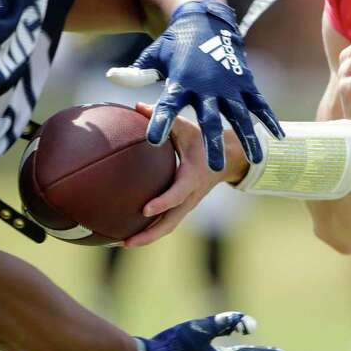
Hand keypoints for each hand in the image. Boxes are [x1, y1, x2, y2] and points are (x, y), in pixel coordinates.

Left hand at [107, 0, 283, 171]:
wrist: (207, 20)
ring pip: (241, 115)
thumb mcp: (156, 55)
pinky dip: (269, 119)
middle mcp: (208, 86)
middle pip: (211, 118)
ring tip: (255, 158)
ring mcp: (230, 85)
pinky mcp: (245, 83)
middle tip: (214, 165)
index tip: (153, 140)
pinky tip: (279, 137)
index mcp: (182, 81)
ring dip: (248, 136)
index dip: (160, 121)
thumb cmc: (177, 43)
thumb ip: (137, 71)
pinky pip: (259, 104)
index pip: (168, 105)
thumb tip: (113, 78)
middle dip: (213, 141)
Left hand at [124, 102, 226, 247]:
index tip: (145, 210)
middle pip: (171, 222)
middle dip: (150, 234)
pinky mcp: (184, 207)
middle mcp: (191, 195)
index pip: (178, 193)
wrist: (228, 158)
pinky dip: (150, 230)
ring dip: (147, 237)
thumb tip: (137, 107)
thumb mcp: (187, 127)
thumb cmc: (203, 140)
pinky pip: (167, 222)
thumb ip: (165, 120)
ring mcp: (188, 204)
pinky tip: (128, 232)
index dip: (163, 202)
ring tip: (122, 244)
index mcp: (193, 177)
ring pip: (168, 227)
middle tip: (126, 242)